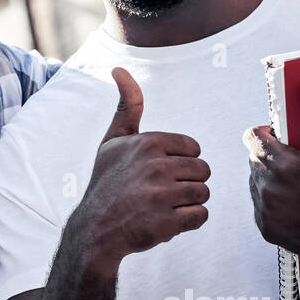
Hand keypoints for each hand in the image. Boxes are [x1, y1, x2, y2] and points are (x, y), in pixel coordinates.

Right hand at [73, 68, 210, 272]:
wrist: (95, 229)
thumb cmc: (108, 181)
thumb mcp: (114, 140)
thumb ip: (127, 106)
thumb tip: (119, 69)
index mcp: (148, 143)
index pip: (194, 148)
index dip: (180, 162)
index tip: (158, 172)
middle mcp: (156, 166)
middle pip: (203, 171)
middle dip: (187, 183)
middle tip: (160, 192)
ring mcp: (162, 196)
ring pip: (204, 193)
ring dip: (188, 202)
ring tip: (163, 206)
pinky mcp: (167, 223)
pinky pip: (201, 216)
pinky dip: (188, 222)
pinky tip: (166, 220)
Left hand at [243, 81, 299, 258]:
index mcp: (285, 166)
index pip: (252, 138)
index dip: (264, 134)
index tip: (278, 137)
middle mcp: (271, 191)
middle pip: (254, 160)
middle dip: (270, 157)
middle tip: (295, 162)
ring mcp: (267, 213)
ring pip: (255, 183)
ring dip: (269, 179)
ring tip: (297, 183)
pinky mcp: (268, 230)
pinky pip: (259, 206)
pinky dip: (272, 202)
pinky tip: (295, 202)